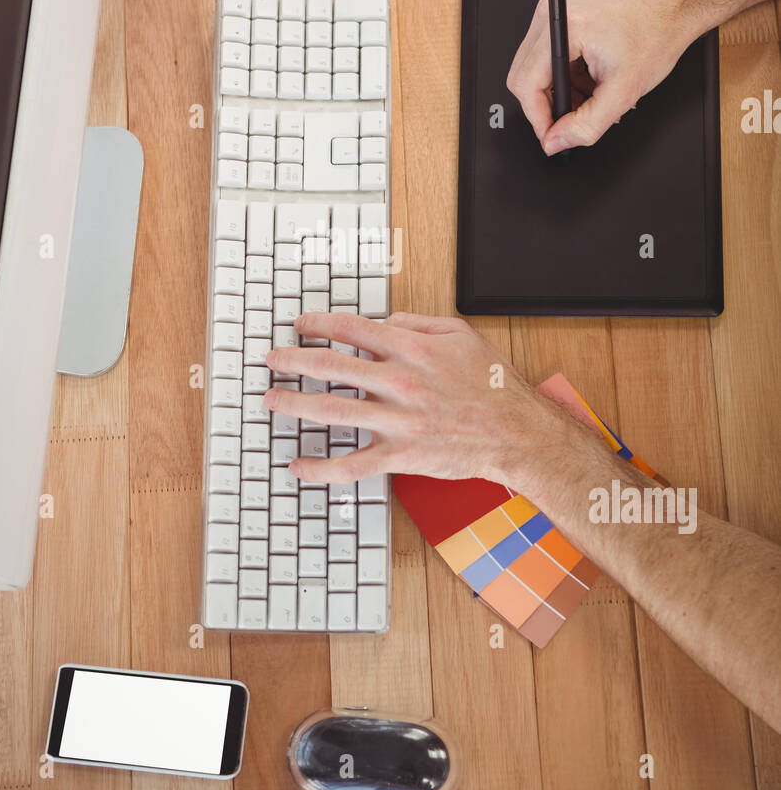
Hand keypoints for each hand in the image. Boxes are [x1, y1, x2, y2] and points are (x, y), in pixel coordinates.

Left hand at [263, 311, 564, 492]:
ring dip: (296, 404)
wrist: (517, 433)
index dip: (318, 324)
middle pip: (332, 366)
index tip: (300, 325)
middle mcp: (400, 382)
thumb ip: (419, 322)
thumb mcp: (461, 335)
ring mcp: (398, 421)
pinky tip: (298, 466)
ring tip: (272, 399)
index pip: (352, 329)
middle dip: (294, 360)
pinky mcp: (401, 455)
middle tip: (272, 359)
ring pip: (334, 410)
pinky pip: (352, 465)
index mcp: (412, 349)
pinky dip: (321, 468)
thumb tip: (385, 321)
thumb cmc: (493, 385)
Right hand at [507, 0, 695, 153]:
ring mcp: (555, 14)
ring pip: (535, 71)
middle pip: (524, 78)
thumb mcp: (624, 91)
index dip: (538, 119)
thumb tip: (556, 141)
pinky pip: (547, 59)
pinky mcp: (562, 18)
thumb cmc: (656, 32)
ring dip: (560, 94)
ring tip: (592, 99)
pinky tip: (592, 83)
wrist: (673, 6)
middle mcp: (552, 15)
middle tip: (575, 120)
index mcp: (564, 27)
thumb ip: (586, 125)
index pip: (526, 84)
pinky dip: (566, 78)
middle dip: (550, 106)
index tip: (552, 137)